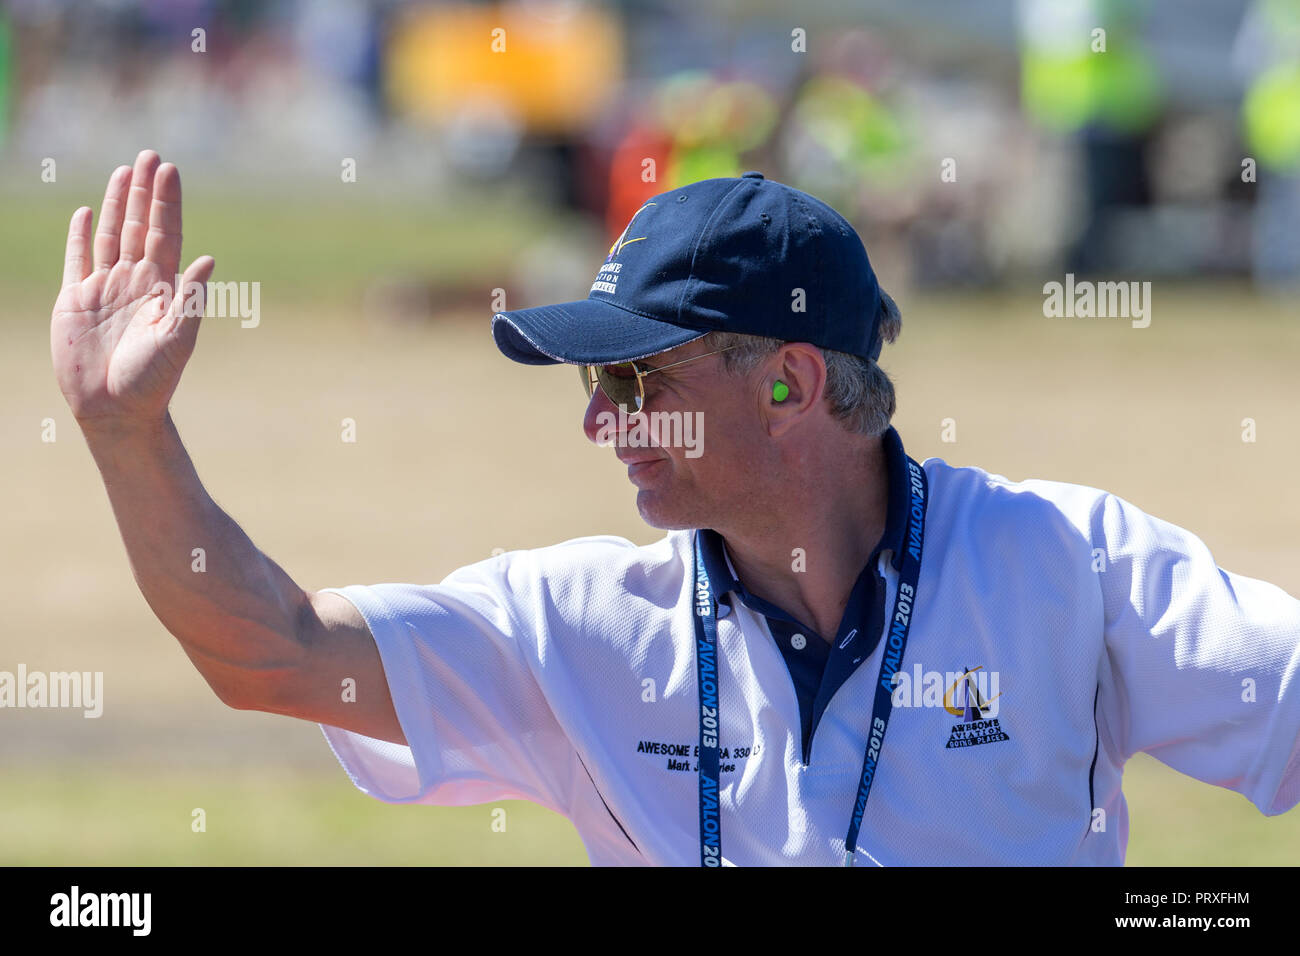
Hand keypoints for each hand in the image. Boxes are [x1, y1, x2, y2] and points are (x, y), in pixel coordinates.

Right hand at [50, 149, 215, 430]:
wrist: (115, 410)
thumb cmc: (153, 380)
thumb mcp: (177, 339)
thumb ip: (192, 299)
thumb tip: (210, 260)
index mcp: (162, 288)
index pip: (166, 234)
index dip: (167, 202)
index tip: (170, 170)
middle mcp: (135, 282)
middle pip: (140, 225)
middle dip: (145, 191)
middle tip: (151, 155)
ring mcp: (104, 288)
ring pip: (111, 234)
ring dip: (116, 203)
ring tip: (124, 171)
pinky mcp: (75, 300)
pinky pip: (77, 259)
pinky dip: (81, 235)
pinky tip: (85, 212)